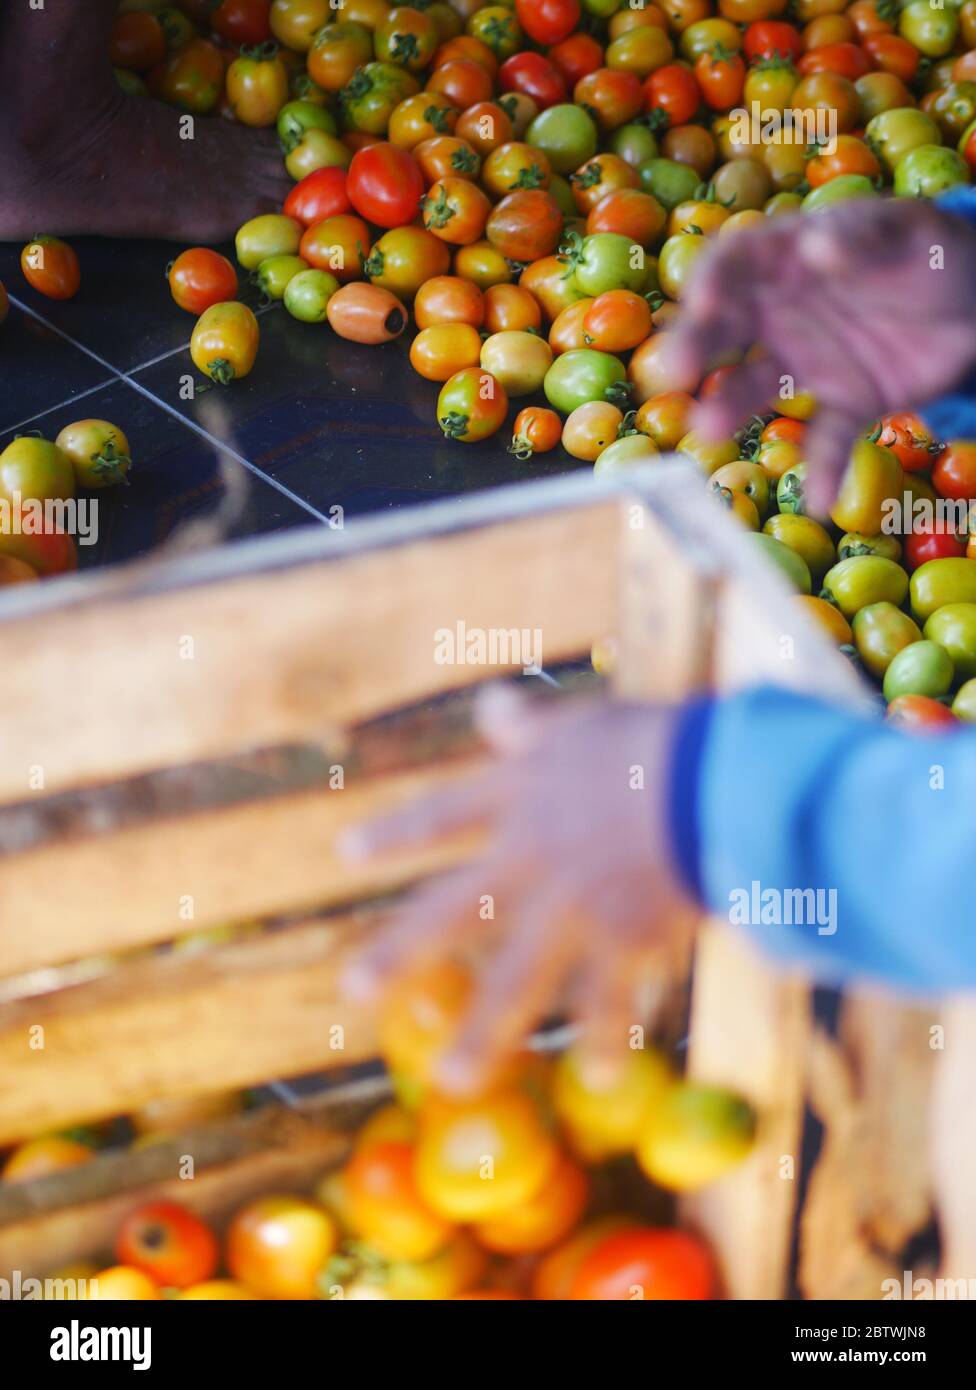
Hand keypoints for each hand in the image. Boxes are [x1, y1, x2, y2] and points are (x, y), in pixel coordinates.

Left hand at [340, 686, 695, 1096]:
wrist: (709, 786)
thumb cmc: (651, 743)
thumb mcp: (580, 724)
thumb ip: (530, 726)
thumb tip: (489, 703)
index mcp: (519, 797)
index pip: (443, 816)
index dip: (395, 834)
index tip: (347, 853)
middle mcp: (530, 858)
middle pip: (453, 912)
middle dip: (402, 953)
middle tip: (354, 988)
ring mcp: (571, 907)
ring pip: (517, 980)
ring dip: (485, 1034)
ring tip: (454, 1082)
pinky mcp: (623, 940)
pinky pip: (610, 1000)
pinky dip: (607, 1040)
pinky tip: (600, 1080)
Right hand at [666, 199, 975, 514]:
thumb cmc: (930, 251)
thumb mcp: (910, 229)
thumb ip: (864, 235)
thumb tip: (815, 246)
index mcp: (790, 254)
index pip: (735, 261)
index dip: (712, 279)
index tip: (702, 302)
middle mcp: (783, 311)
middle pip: (724, 328)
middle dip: (694, 348)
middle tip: (673, 373)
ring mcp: (809, 361)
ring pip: (756, 386)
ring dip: (729, 409)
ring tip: (707, 430)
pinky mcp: (846, 402)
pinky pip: (826, 437)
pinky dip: (823, 468)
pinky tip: (820, 499)